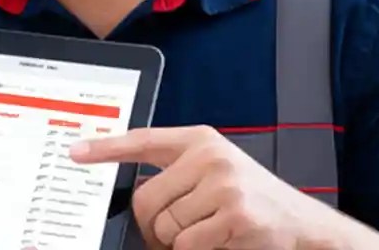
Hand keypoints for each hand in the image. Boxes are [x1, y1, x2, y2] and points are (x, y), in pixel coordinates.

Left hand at [70, 126, 340, 249]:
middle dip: (153, 226)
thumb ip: (177, 174)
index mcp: (201, 141)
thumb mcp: (216, 173)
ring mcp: (225, 186)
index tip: (75, 153)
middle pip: (146, 200)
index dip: (106, 148)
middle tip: (174, 232)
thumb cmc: (252, 201)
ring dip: (180, 242)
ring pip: (166, 227)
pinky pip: (188, 245)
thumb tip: (134, 192)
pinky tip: (223, 241)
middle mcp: (211, 157)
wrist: (303, 226)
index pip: (143, 140)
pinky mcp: (236, 216)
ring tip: (207, 233)